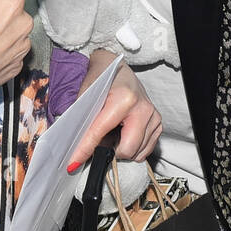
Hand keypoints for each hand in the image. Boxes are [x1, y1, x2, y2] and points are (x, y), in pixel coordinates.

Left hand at [66, 52, 161, 173]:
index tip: (73, 163)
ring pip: (137, 152)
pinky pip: (146, 149)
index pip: (100, 132)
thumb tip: (76, 149)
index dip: (85, 149)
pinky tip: (123, 135)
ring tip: (112, 135)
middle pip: (127, 149)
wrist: (116, 67)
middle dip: (110, 152)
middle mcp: (142, 108)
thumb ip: (83, 122)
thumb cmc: (101, 80)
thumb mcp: (86, 97)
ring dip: (121, 149)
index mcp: (123, 99)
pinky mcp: (158, 123)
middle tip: (99, 144)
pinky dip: (133, 148)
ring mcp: (153, 116)